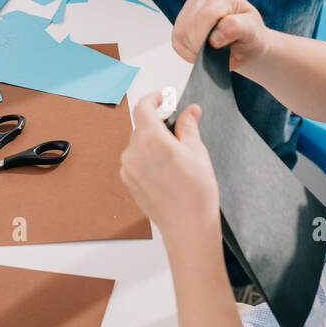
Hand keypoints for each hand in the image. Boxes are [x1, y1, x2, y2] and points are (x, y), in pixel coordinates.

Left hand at [121, 91, 219, 244]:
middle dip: (158, 124)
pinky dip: (147, 157)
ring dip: (152, 142)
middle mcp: (134, 152)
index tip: (162, 98)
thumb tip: (190, 110)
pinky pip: (135, 160)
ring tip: (175, 156)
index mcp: (151, 139)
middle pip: (142, 126)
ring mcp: (128, 168)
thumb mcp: (197, 152)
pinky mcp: (128, 182)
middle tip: (178, 130)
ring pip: (138, 144)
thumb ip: (189, 126)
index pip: (143, 107)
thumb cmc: (196, 194)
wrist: (188, 228)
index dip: (153, 99)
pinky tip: (166, 170)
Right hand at [172, 0, 269, 72]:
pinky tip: (201, 50)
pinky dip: (187, 50)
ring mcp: (194, 3)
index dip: (205, 36)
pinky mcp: (183, 16)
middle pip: (192, 21)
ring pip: (181, 29)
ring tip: (210, 52)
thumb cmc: (250, 36)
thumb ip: (237, 28)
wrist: (245, 43)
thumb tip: (215, 36)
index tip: (214, 51)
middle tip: (213, 55)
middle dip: (199, 44)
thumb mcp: (252, 32)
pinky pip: (177, 37)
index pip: (206, 14)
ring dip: (193, 48)